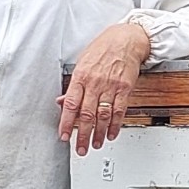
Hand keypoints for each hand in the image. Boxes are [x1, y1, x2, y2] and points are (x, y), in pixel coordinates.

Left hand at [59, 21, 150, 154]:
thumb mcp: (81, 64)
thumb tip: (61, 102)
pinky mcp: (125, 89)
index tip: (64, 136)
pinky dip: (115, 125)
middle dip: (82, 135)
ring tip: (95, 145)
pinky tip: (111, 134)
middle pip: (87, 114)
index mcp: (81, 77)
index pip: (70, 104)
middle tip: (80, 148)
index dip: (66, 123)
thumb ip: (73, 85)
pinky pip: (119, 111)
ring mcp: (111, 86)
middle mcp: (95, 83)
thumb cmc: (103, 49)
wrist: (126, 39)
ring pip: (103, 116)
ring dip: (98, 133)